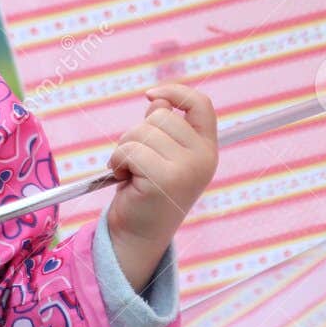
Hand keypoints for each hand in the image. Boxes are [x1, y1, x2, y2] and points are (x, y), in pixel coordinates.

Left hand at [104, 82, 218, 289]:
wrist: (138, 234)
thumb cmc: (145, 190)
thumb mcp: (159, 153)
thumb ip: (161, 127)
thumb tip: (157, 100)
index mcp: (206, 148)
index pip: (202, 104)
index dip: (176, 92)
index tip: (150, 95)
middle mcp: (204, 158)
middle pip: (161, 115)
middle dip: (137, 134)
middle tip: (135, 162)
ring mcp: (188, 170)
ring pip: (142, 131)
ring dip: (124, 149)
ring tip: (130, 172)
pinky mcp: (166, 180)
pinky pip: (130, 150)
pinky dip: (118, 162)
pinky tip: (124, 179)